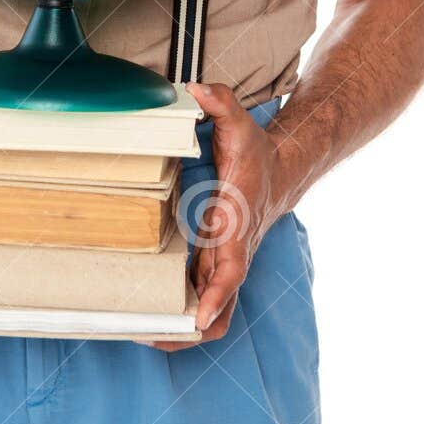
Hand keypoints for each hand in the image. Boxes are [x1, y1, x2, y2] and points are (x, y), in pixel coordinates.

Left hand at [139, 83, 284, 352]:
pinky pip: (203, 300)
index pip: (232, 267)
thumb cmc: (256, 154)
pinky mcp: (216, 263)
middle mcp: (233, 251)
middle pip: (221, 306)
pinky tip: (152, 315)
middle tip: (150, 334)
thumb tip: (196, 89)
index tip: (197, 317)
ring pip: (215, 313)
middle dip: (192, 329)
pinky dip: (184, 314)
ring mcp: (226, 262)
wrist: (281, 173)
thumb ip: (220, 102)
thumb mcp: (239, 123)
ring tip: (143, 333)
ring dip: (185, 331)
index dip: (217, 294)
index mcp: (237, 224)